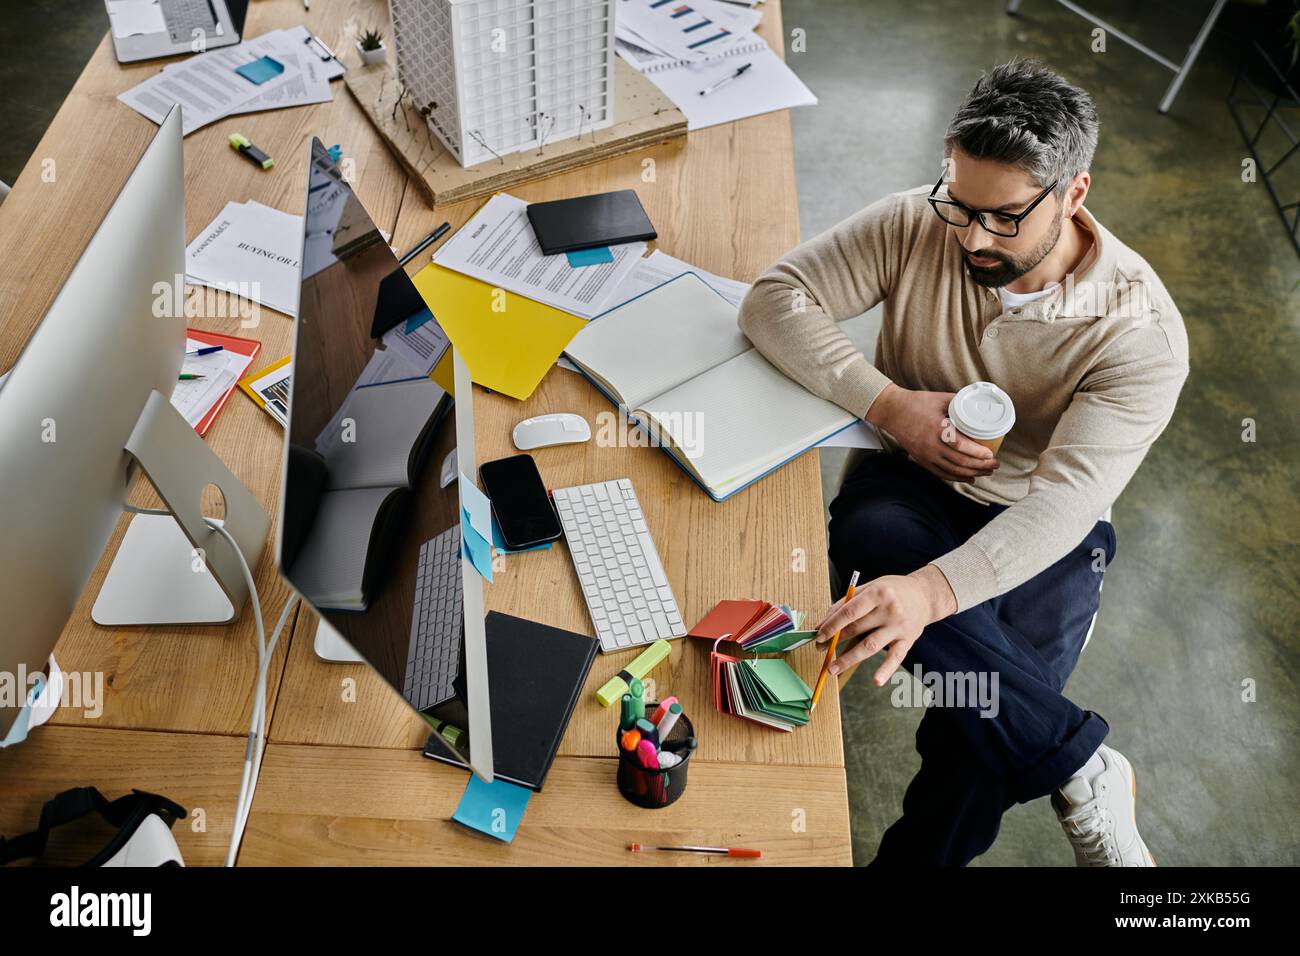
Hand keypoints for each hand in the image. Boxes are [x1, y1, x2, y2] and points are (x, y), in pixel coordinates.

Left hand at [815, 566, 955, 685]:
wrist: (926, 595)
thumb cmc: (892, 590)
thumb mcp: (870, 587)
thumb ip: (846, 603)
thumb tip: (823, 623)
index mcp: (878, 593)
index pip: (849, 612)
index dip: (832, 625)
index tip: (818, 635)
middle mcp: (890, 610)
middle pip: (857, 629)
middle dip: (835, 641)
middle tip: (820, 650)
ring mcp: (899, 627)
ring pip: (870, 646)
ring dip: (848, 659)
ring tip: (832, 669)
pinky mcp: (908, 640)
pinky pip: (895, 658)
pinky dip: (886, 670)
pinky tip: (876, 681)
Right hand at [867, 383, 998, 482]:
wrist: (893, 412)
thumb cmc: (917, 403)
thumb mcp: (940, 398)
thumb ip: (959, 403)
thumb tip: (979, 405)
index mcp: (937, 429)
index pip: (961, 445)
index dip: (978, 453)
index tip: (992, 454)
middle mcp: (931, 445)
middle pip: (960, 462)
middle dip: (981, 466)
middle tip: (995, 464)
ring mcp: (925, 455)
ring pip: (953, 471)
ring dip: (972, 473)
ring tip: (987, 471)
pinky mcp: (921, 460)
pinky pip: (941, 473)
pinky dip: (957, 478)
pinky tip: (969, 478)